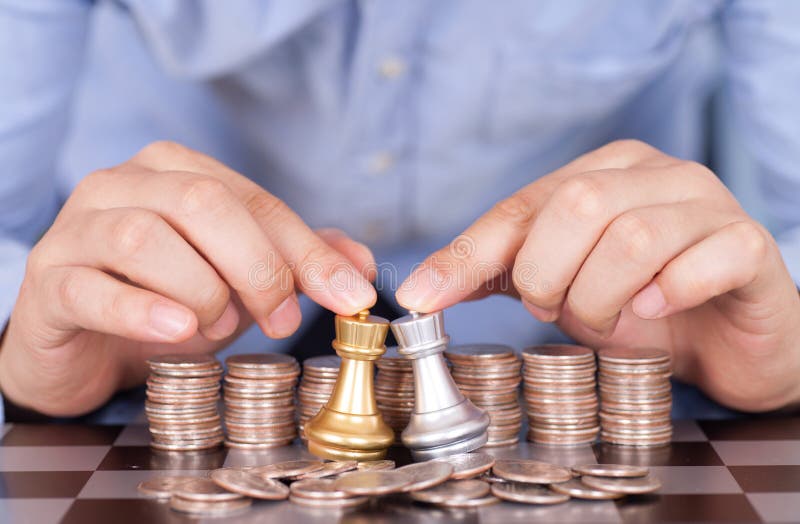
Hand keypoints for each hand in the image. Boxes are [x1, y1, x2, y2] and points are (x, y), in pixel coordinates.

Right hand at [0, 141, 376, 415]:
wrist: (84, 343)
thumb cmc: (166, 300)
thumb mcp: (240, 279)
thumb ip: (297, 263)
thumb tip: (363, 268)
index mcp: (177, 171)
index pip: (256, 201)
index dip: (308, 252)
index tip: (351, 298)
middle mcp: (125, 184)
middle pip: (205, 204)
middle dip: (258, 268)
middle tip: (279, 321)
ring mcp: (79, 226)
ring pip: (147, 237)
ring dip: (200, 292)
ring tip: (212, 328)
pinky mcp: (49, 279)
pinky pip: (93, 286)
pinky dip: (143, 310)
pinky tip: (177, 331)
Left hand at [397, 140, 799, 411]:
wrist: (729, 340)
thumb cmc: (641, 304)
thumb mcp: (561, 285)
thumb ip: (501, 273)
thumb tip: (422, 288)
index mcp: (602, 172)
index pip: (521, 205)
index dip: (468, 255)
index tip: (421, 299)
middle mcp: (655, 174)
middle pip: (577, 206)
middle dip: (549, 277)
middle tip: (556, 312)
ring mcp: (707, 204)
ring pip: (632, 236)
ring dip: (601, 298)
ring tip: (605, 321)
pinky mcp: (748, 245)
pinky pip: (699, 262)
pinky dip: (665, 295)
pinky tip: (655, 310)